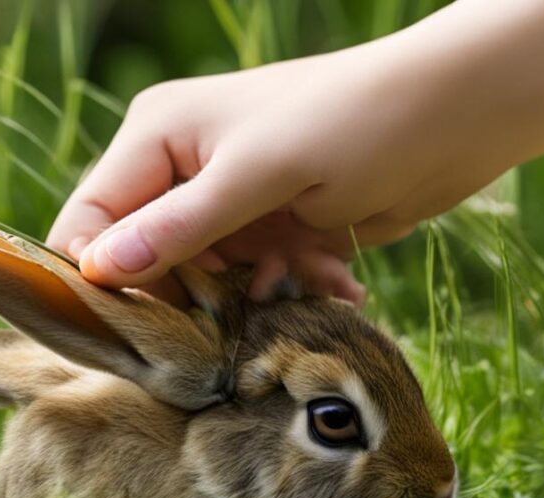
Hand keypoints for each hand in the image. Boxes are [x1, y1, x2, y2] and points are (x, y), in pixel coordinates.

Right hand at [48, 47, 444, 304]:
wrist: (452, 119)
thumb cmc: (352, 122)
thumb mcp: (260, 174)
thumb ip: (182, 226)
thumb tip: (99, 273)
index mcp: (160, 137)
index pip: (91, 221)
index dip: (103, 279)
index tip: (139, 333)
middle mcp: (190, 170)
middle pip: (152, 263)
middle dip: (197, 296)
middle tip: (243, 310)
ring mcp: (240, 203)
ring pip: (215, 282)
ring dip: (258, 295)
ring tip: (308, 278)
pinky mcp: (285, 229)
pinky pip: (265, 280)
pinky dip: (296, 286)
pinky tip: (338, 279)